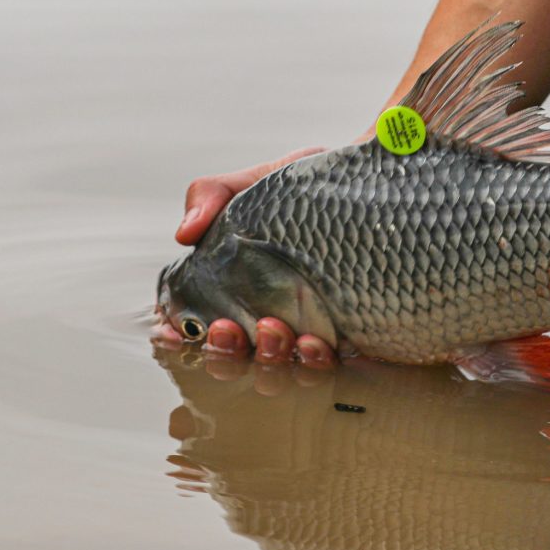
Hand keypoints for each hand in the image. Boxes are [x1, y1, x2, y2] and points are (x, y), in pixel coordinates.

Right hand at [171, 149, 337, 366]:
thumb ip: (212, 195)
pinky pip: (326, 367)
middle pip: (233, 354)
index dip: (176, 336)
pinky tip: (315, 344)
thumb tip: (183, 234)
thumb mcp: (258, 182)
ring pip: (276, 368)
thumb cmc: (309, 189)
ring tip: (273, 329)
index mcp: (236, 287)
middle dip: (225, 349)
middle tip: (227, 328)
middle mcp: (267, 315)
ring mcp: (305, 332)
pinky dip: (314, 362)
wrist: (378, 187)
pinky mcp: (347, 340)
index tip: (172, 335)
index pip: (194, 321)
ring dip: (267, 357)